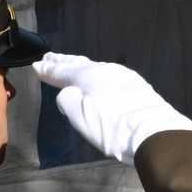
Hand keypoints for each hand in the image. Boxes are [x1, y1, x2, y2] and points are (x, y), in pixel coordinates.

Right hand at [32, 52, 191, 163]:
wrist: (154, 134)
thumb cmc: (111, 127)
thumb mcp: (79, 116)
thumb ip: (67, 100)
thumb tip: (68, 92)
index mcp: (88, 75)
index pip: (62, 71)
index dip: (48, 70)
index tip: (36, 66)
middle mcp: (106, 71)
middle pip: (79, 64)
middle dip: (63, 61)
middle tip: (50, 57)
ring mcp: (124, 77)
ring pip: (96, 68)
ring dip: (80, 66)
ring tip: (71, 65)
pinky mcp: (138, 87)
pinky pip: (110, 76)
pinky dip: (97, 75)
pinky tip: (99, 77)